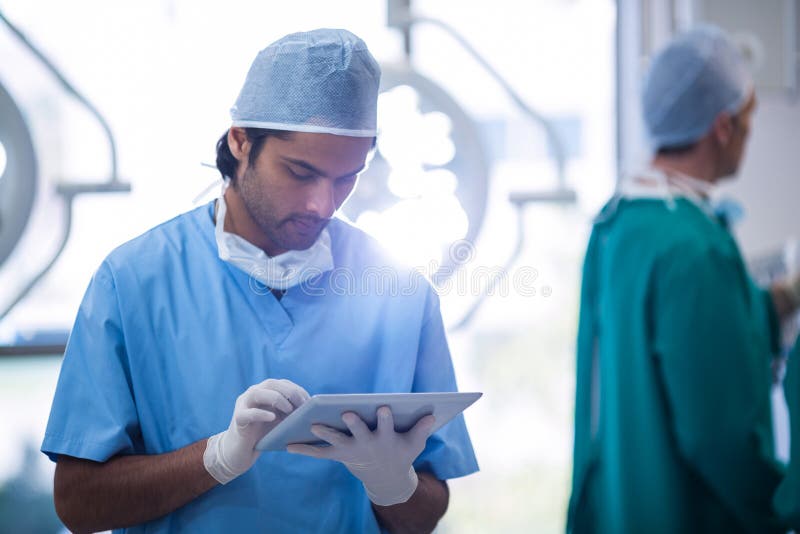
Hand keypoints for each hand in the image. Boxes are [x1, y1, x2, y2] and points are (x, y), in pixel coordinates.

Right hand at [204, 378, 309, 483]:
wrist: (241, 451)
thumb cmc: (264, 434)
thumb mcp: (281, 421)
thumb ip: (291, 412)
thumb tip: (312, 411)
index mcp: (265, 391)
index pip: (283, 383)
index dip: (297, 389)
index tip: (309, 402)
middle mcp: (253, 393)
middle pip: (271, 384)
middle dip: (289, 392)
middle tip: (302, 405)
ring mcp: (243, 404)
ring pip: (258, 393)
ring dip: (276, 399)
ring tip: (289, 410)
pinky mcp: (238, 418)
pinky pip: (248, 413)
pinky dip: (261, 414)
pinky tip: (272, 418)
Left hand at [287, 406, 435, 505]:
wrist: (386, 479)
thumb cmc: (401, 453)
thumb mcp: (414, 443)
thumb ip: (421, 429)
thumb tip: (432, 415)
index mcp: (385, 439)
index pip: (385, 426)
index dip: (383, 418)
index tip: (382, 408)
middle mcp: (367, 445)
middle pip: (359, 433)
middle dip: (353, 424)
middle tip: (347, 414)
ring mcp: (351, 451)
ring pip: (337, 441)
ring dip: (325, 434)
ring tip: (313, 426)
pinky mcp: (339, 456)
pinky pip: (319, 454)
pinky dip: (304, 450)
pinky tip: (288, 444)